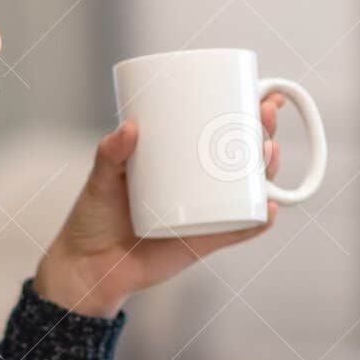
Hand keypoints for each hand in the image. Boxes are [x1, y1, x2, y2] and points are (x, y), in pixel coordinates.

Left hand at [32, 92, 288, 317]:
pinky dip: (259, 221)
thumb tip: (130, 127)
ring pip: (249, 189)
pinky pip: (239, 230)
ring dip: (268, 171)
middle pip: (243, 155)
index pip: (218, 131)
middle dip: (264, 133)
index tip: (261, 91)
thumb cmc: (94, 219)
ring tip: (268, 153)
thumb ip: (110, 154)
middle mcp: (198, 186)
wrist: (88, 268)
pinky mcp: (204, 242)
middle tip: (264, 115)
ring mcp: (205, 213)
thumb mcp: (100, 180)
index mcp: (178, 162)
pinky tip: (271, 207)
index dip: (244, 111)